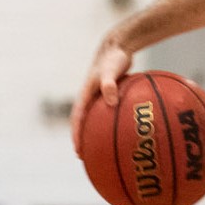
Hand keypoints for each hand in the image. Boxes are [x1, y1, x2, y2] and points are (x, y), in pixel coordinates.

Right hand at [69, 42, 132, 156]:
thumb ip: (109, 85)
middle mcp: (90, 97)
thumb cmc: (115, 57)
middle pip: (84, 123)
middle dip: (84, 140)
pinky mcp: (110, 94)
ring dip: (97, 134)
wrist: (119, 45)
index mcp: (86, 94)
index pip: (77, 120)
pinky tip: (127, 132)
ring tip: (105, 150)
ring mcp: (99, 96)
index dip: (77, 136)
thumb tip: (111, 101)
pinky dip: (114, 123)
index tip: (78, 152)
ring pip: (96, 119)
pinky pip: (110, 113)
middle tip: (88, 158)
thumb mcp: (111, 70)